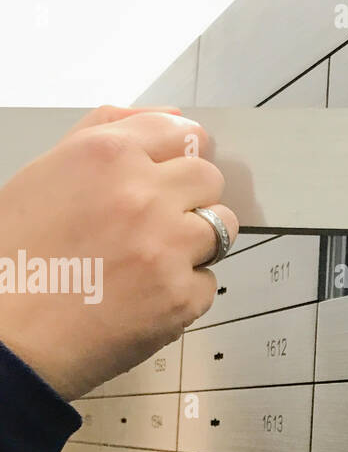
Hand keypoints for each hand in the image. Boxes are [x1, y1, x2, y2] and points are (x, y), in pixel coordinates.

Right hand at [0, 104, 237, 399]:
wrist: (8, 335)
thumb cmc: (15, 257)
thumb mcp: (46, 173)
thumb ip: (107, 133)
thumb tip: (169, 116)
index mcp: (107, 155)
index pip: (183, 133)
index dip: (180, 156)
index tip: (173, 174)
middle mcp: (144, 194)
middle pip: (209, 179)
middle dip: (190, 197)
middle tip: (157, 223)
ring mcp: (168, 246)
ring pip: (221, 228)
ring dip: (196, 242)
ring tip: (152, 260)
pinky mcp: (181, 296)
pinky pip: (208, 281)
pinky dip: (185, 290)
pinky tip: (144, 296)